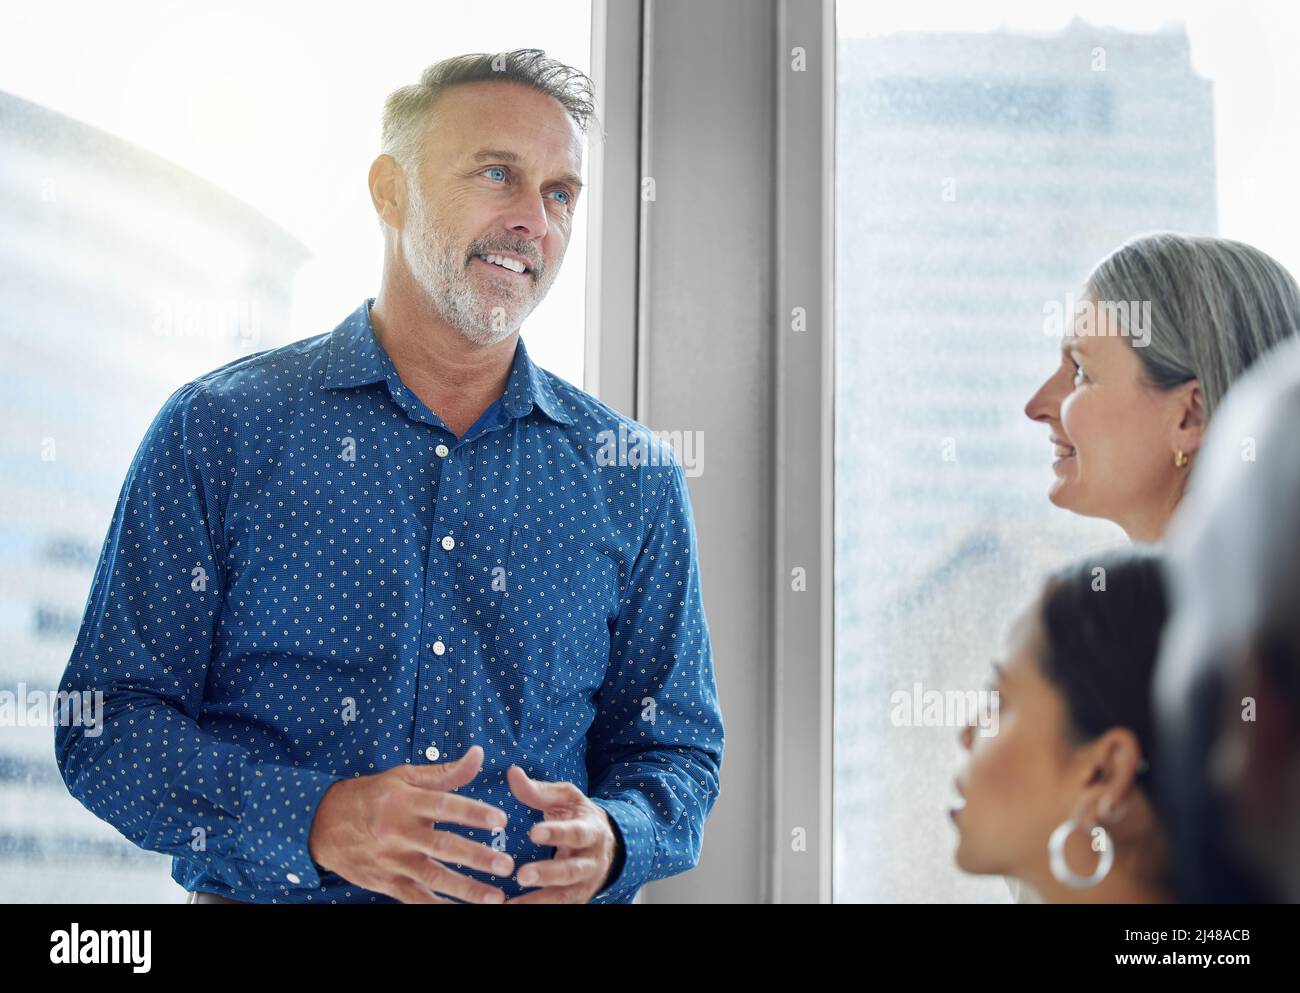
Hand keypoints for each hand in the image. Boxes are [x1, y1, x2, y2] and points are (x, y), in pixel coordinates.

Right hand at [308, 745, 515, 903]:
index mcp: (405, 801)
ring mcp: (392, 860)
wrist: (321, 824)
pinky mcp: (385, 883)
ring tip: (496, 897)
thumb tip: (479, 754)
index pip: (445, 806)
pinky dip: (438, 907)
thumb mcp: (403, 776)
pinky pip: (415, 899)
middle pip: (442, 846)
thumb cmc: (371, 795)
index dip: (473, 813)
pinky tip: (462, 911)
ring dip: (466, 889)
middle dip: (477, 857)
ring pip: (432, 877)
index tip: (501, 820)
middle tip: (506, 865)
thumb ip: (445, 772)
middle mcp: (398, 832)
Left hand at [503, 765, 618, 903]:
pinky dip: (538, 910)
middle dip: (547, 874)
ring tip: (510, 905)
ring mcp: (585, 884)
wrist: (607, 844)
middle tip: (521, 876)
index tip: (533, 833)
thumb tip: (513, 772)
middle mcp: (591, 860)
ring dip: (538, 902)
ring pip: (564, 897)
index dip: (556, 833)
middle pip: (571, 871)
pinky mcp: (576, 899)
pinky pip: (558, 908)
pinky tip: (512, 909)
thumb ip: (540, 790)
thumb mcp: (566, 799)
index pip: (575, 832)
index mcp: (591, 830)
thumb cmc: (578, 816)